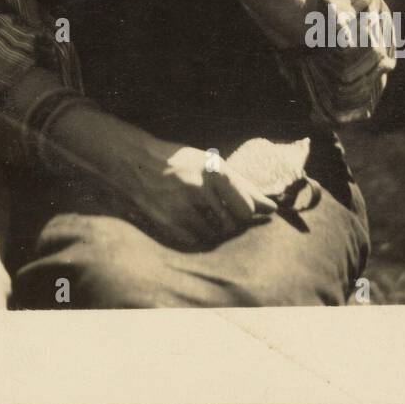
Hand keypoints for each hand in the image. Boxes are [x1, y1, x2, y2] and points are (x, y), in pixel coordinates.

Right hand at [114, 136, 276, 250]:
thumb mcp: (209, 163)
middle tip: (223, 213)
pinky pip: (195, 241)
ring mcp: (181, 207)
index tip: (243, 209)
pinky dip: (197, 235)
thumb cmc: (178, 162)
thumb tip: (271, 208)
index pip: (246, 207)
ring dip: (215, 230)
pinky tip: (189, 220)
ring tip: (203, 214)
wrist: (133, 162)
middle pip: (233, 224)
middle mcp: (198, 188)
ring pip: (215, 235)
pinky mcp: (168, 223)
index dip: (248, 212)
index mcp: (212, 169)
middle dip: (233, 223)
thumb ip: (241, 185)